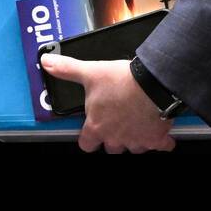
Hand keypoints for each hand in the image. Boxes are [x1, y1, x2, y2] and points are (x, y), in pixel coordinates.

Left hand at [39, 54, 175, 153]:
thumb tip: (47, 62)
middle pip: (111, 149)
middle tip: (116, 122)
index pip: (86, 145)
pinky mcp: (157, 139)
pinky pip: (162, 146)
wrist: (152, 83)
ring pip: (134, 149)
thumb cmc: (121, 81)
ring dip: (134, 139)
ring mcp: (137, 141)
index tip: (91, 131)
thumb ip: (67, 69)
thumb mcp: (89, 72)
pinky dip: (162, 141)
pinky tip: (161, 130)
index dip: (88, 138)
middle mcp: (116, 139)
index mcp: (97, 126)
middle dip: (112, 138)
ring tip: (136, 122)